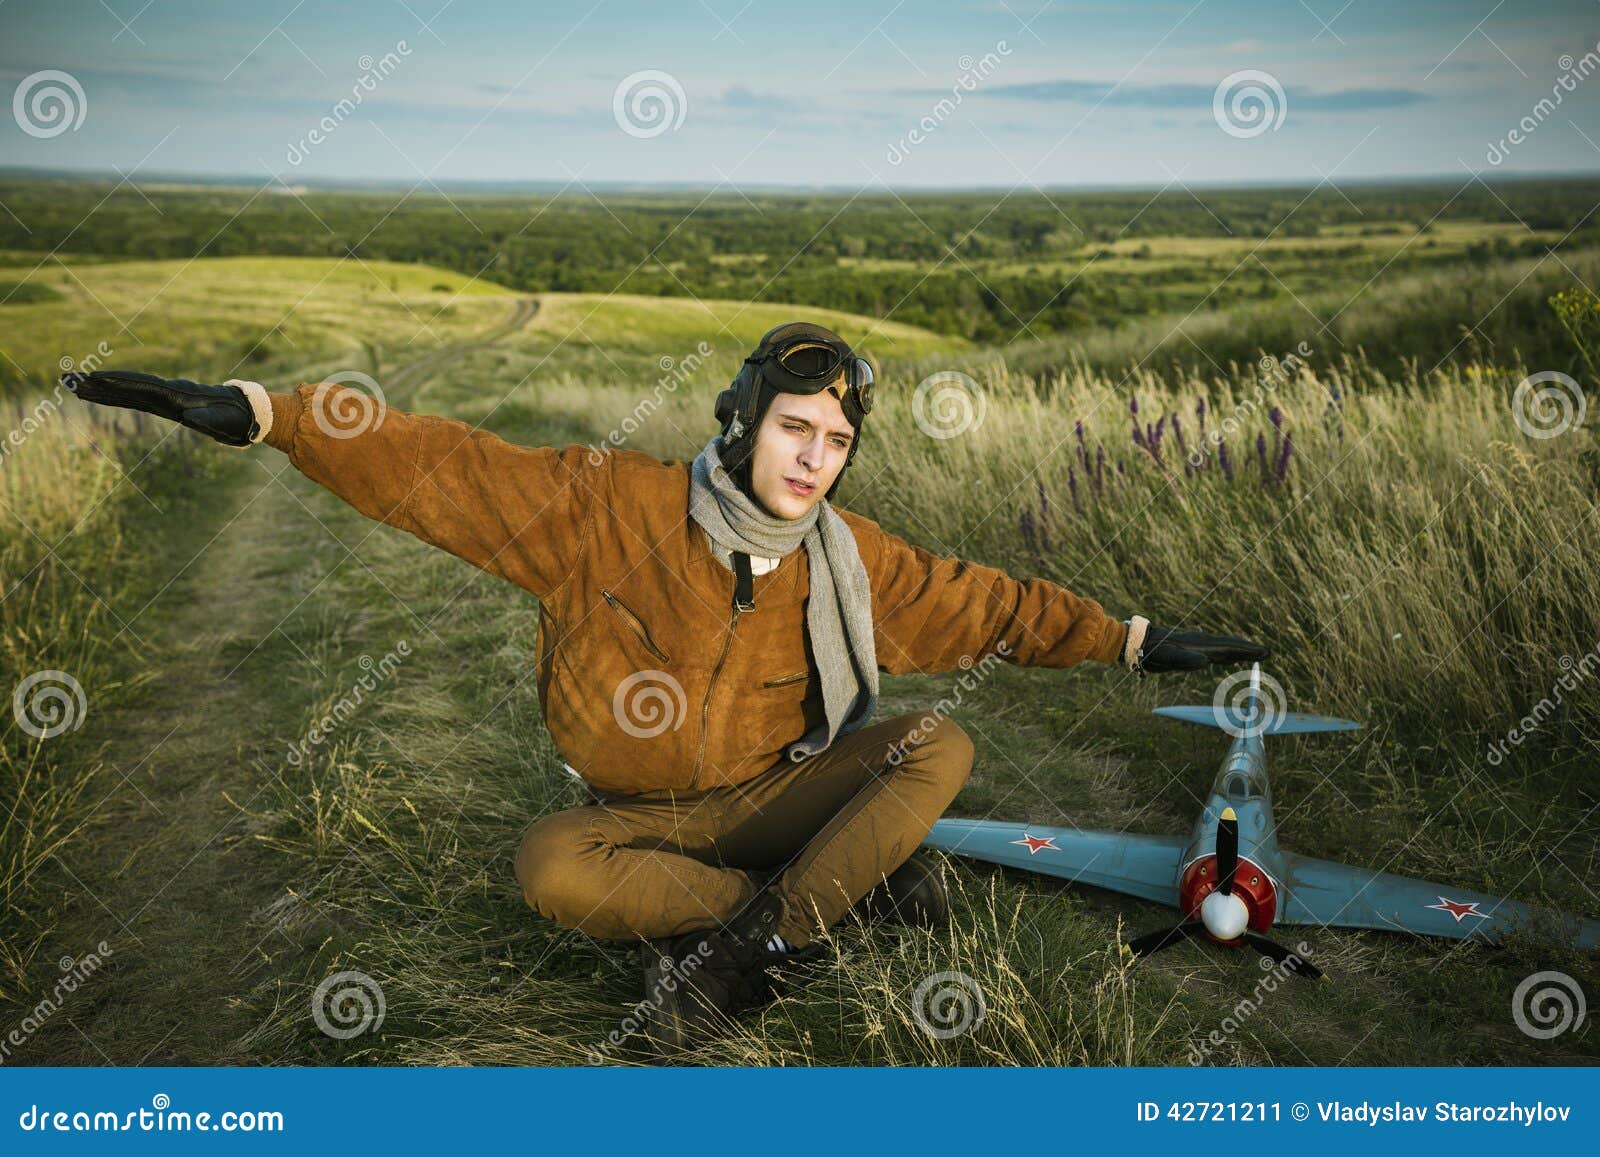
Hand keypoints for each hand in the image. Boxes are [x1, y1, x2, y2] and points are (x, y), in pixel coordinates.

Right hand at [62, 369, 261, 446]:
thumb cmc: (235, 418)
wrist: (244, 412)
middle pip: (126, 385)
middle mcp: (165, 393)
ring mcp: (162, 398)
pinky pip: (133, 399)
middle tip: (68, 378)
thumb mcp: (224, 422)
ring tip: (72, 385)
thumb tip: (191, 418)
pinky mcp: (163, 404)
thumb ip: (208, 419)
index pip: (142, 386)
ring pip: (125, 391)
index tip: (95, 377)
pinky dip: (113, 396)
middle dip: (97, 383)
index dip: (118, 382)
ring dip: (99, 389)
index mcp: (176, 395)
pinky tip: (97, 395)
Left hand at [1123, 615, 1267, 674]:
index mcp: (1200, 644)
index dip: (1247, 650)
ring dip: (1240, 651)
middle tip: (1267, 652)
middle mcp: (1201, 642)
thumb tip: (1205, 661)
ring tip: (1255, 653)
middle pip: (1230, 646)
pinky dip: (1226, 654)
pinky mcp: (1191, 649)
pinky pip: (1214, 652)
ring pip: (1224, 648)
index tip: (1264, 651)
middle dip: (1248, 649)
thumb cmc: (1152, 651)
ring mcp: (1197, 645)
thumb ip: (1185, 659)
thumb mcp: (1167, 657)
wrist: (1138, 643)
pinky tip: (1229, 657)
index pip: (1229, 647)